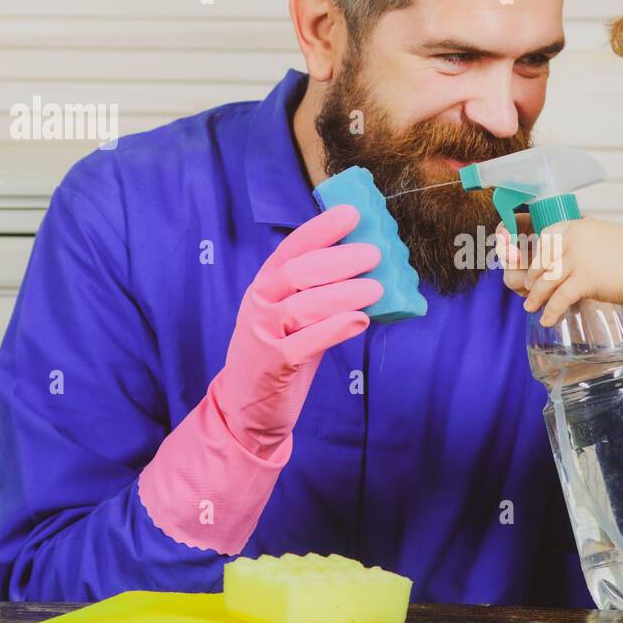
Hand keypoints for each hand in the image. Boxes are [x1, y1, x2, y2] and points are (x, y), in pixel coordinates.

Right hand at [212, 204, 381, 455]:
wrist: (247, 408)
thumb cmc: (280, 355)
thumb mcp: (295, 318)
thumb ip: (321, 295)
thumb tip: (368, 270)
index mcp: (265, 287)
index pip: (291, 248)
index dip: (321, 229)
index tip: (351, 214)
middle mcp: (259, 304)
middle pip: (299, 273)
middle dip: (339, 260)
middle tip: (374, 253)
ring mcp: (263, 334)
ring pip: (303, 305)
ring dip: (344, 293)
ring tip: (376, 288)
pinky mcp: (273, 364)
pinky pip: (306, 342)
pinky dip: (335, 329)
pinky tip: (360, 321)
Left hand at [496, 216, 622, 327]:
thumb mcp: (605, 236)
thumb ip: (585, 241)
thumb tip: (571, 252)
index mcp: (578, 227)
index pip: (547, 236)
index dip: (538, 253)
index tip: (535, 266)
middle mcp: (574, 241)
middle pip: (543, 260)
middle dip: (532, 277)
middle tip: (527, 289)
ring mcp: (578, 260)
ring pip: (547, 280)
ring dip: (536, 296)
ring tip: (530, 307)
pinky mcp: (584, 280)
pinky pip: (560, 297)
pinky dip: (551, 310)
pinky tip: (547, 319)